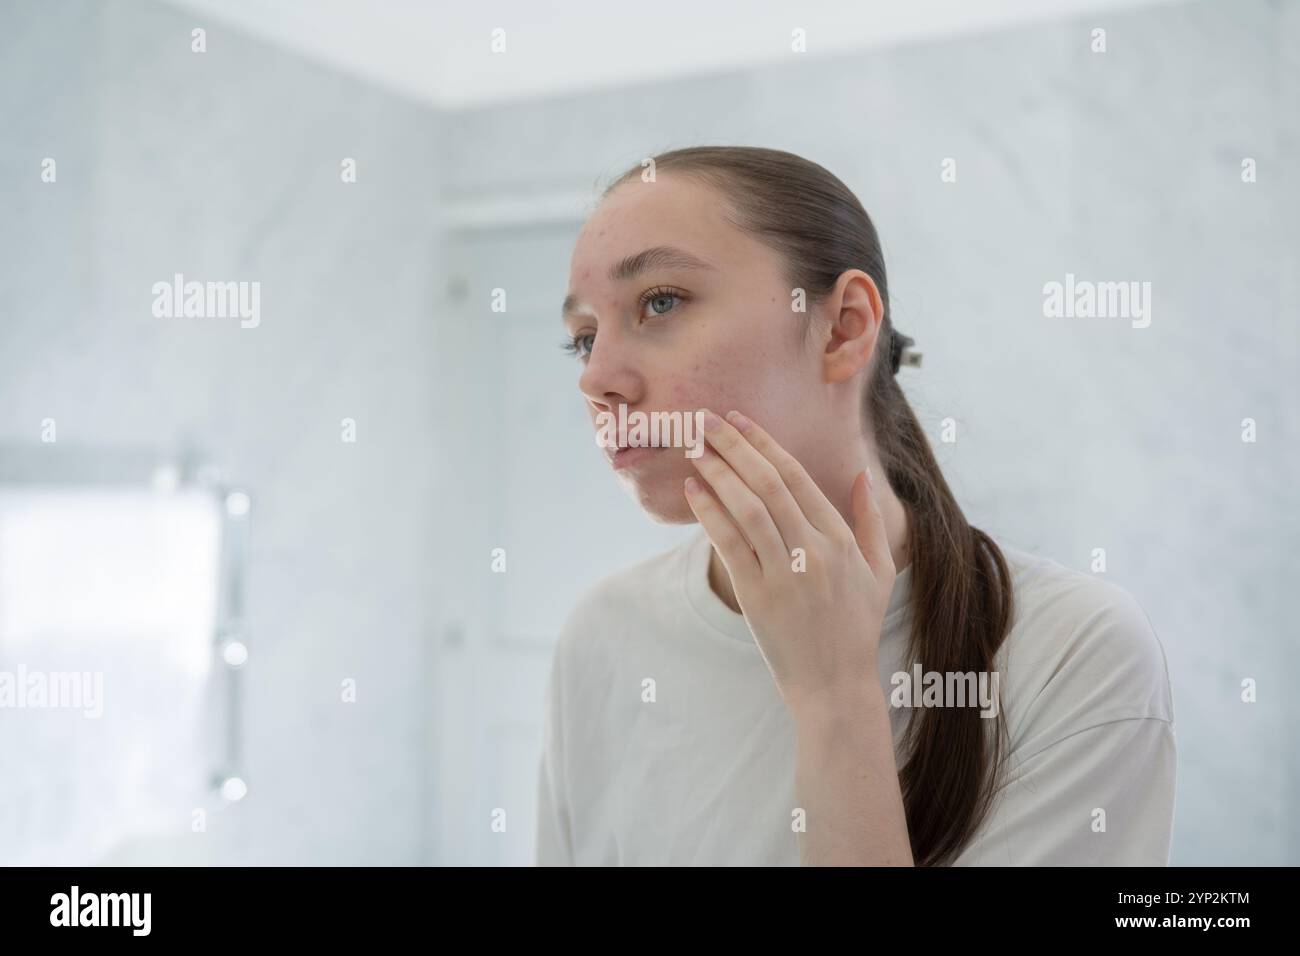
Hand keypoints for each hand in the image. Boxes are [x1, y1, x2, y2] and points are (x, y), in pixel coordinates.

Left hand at [682, 409, 897, 714]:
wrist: (834, 686)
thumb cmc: (855, 628)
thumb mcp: (879, 572)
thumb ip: (872, 521)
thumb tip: (862, 474)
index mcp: (842, 540)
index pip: (797, 477)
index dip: (765, 443)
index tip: (739, 419)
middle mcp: (815, 551)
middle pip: (769, 483)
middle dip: (734, 445)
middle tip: (705, 419)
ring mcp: (786, 574)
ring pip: (748, 508)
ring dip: (718, 472)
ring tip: (694, 448)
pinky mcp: (758, 597)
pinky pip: (730, 544)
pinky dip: (709, 513)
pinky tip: (693, 491)